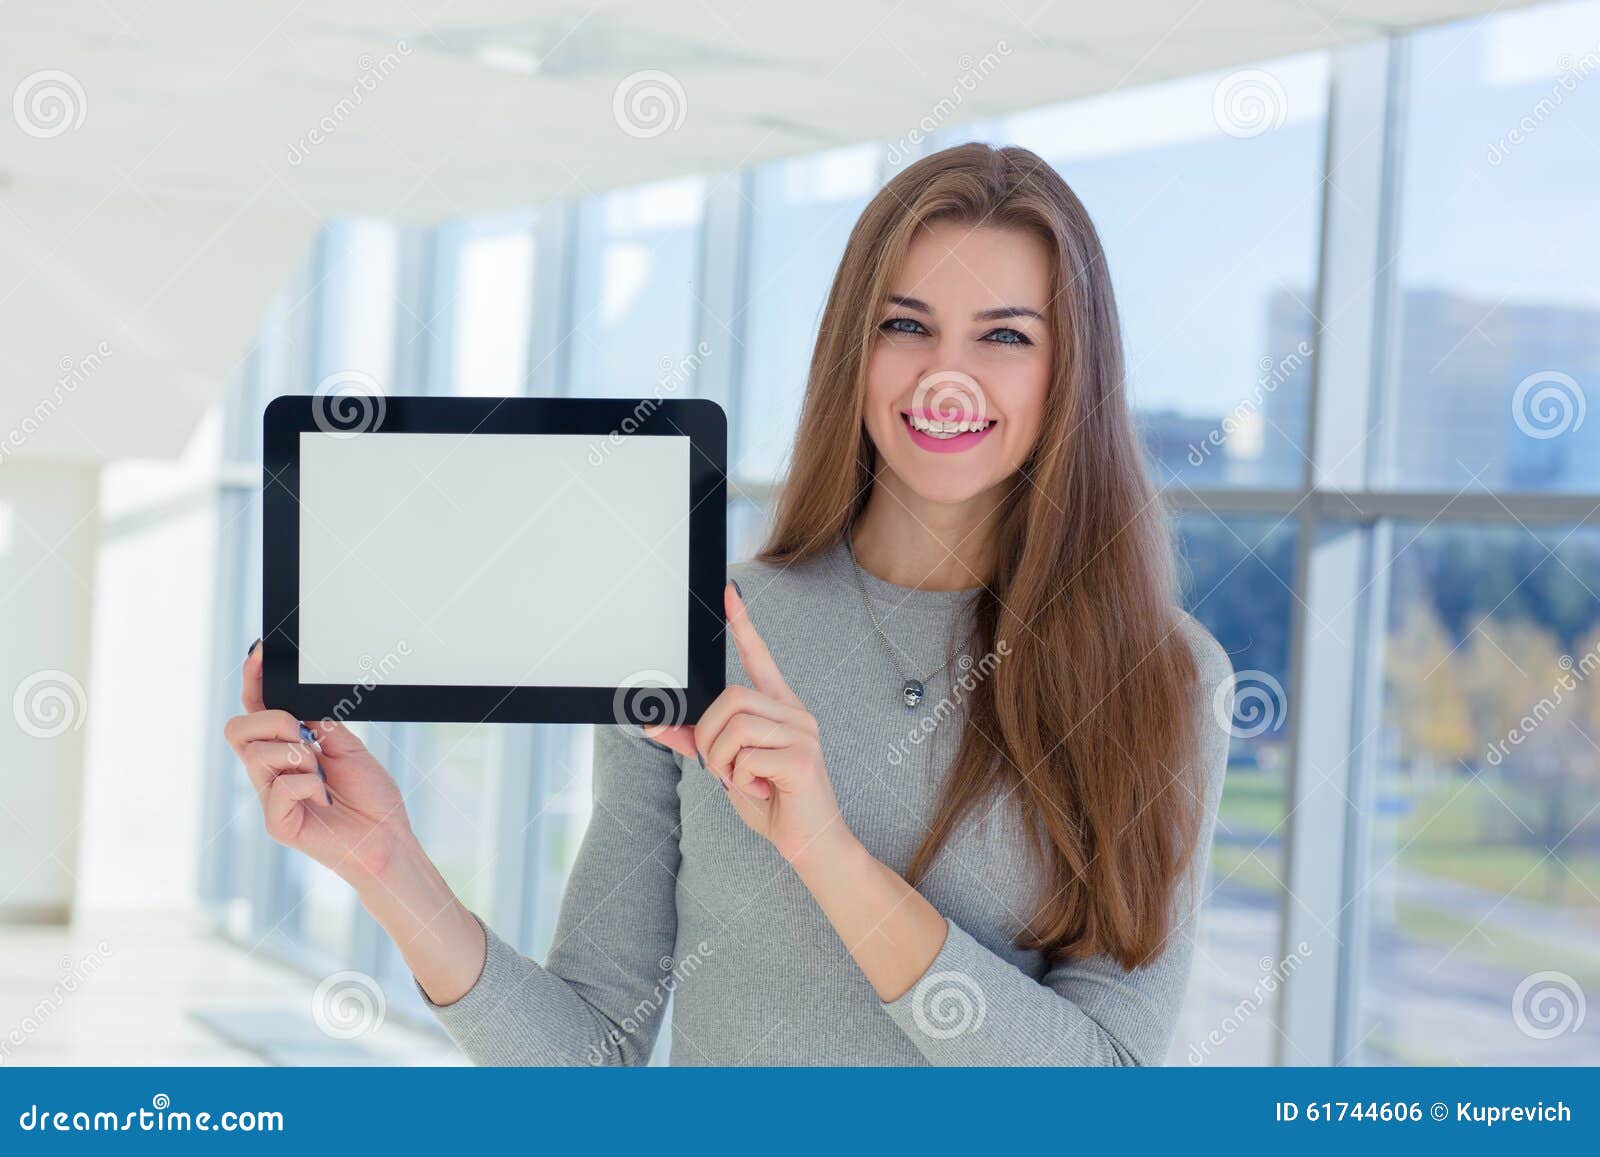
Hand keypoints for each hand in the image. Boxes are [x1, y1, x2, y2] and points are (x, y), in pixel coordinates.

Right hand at [224, 641, 413, 886]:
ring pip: (257, 754)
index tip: (260, 653)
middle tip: (306, 737)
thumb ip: (318, 723)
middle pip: (237, 729)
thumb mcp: (347, 746)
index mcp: (286, 750)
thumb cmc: (371, 797)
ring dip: (298, 756)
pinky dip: (309, 786)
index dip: (252, 681)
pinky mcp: (277, 823)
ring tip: (321, 774)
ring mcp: (271, 798)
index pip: (256, 710)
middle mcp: (271, 772)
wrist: (388, 837)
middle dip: (272, 721)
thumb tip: (297, 702)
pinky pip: (280, 788)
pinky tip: (324, 798)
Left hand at [647, 582, 853, 866]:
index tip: (728, 592)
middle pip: (730, 698)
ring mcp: (802, 733)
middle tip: (721, 767)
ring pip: (734, 726)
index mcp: (780, 709)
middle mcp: (795, 713)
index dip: (744, 624)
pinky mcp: (801, 757)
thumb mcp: (728, 768)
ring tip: (742, 780)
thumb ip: (697, 743)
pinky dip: (739, 779)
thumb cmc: (774, 803)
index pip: (760, 657)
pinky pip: (745, 755)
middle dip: (709, 736)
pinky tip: (760, 790)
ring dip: (723, 760)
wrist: (811, 844)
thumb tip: (656, 722)